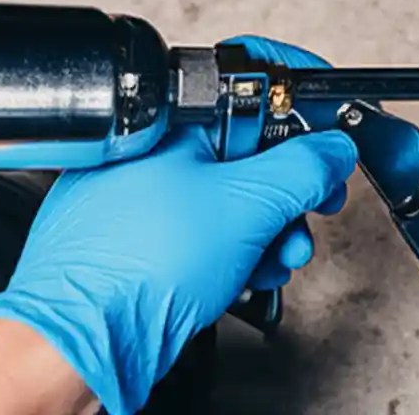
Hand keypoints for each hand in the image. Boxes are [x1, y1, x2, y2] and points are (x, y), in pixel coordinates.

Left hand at [0, 37, 357, 414]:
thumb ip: (306, 167)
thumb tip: (335, 148)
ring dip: (274, 225)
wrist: (83, 340)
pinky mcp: (142, 239)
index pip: (249, 79)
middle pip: (250, 146)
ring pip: (232, 193)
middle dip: (295, 184)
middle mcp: (154, 148)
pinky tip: (252, 272)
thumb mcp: (249, 203)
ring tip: (282, 254)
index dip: (300, 95)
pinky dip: (240, 248)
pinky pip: (206, 228)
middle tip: (319, 200)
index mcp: (173, 117)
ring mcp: (143, 194)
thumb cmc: (137, 266)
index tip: (330, 116)